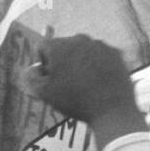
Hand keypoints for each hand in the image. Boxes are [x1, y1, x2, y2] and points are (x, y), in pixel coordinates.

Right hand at [20, 36, 143, 146]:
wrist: (112, 111)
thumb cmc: (75, 101)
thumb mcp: (45, 92)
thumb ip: (32, 77)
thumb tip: (34, 69)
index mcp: (58, 45)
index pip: (43, 49)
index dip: (45, 65)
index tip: (52, 79)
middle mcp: (79, 39)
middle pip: (65, 47)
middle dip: (64, 61)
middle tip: (69, 81)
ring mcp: (101, 45)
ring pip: (84, 50)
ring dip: (82, 61)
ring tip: (86, 82)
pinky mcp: (117, 54)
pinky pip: (102, 56)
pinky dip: (100, 65)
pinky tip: (101, 80)